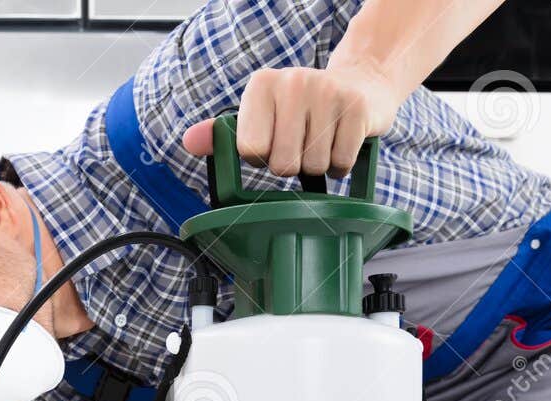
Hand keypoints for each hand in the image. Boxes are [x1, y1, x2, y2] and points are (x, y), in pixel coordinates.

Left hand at [182, 65, 398, 178]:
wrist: (360, 83)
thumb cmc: (300, 109)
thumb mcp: (260, 115)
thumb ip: (222, 133)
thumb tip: (189, 141)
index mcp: (262, 85)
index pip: (250, 150)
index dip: (261, 157)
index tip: (271, 142)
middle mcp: (293, 82)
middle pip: (283, 165)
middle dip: (292, 165)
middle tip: (299, 144)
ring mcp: (328, 93)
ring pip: (313, 167)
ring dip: (317, 166)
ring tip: (321, 141)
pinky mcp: (356, 108)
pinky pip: (340, 163)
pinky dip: (340, 165)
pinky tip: (340, 143)